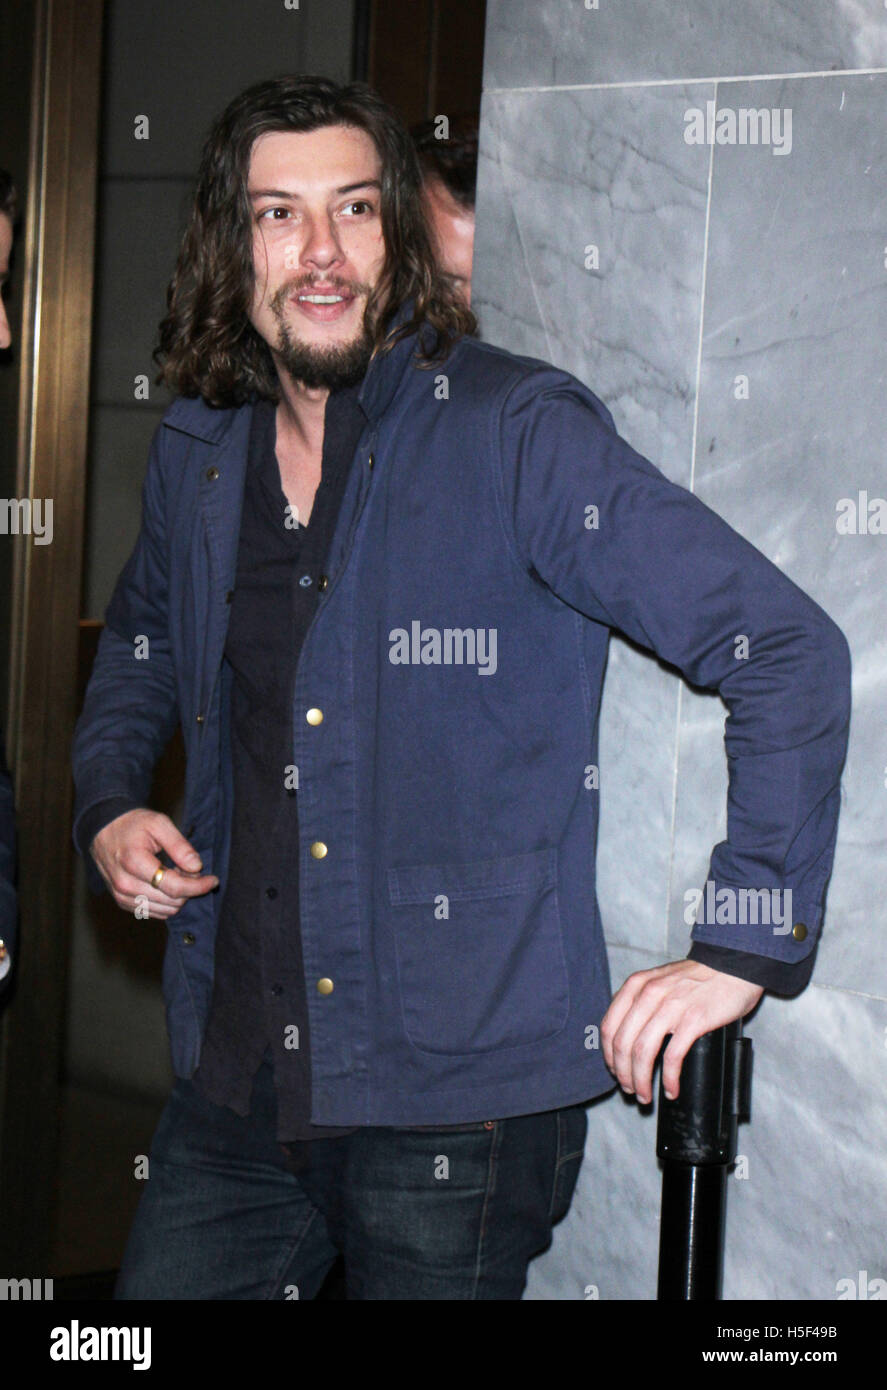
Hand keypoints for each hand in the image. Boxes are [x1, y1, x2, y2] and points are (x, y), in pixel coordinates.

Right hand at [90, 808, 218, 918]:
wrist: (102, 829)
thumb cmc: (132, 824)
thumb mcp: (158, 823)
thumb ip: (179, 845)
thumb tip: (197, 867)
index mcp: (133, 862)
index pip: (174, 886)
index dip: (198, 886)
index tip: (213, 879)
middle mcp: (124, 884)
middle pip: (172, 901)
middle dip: (189, 888)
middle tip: (190, 869)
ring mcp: (122, 896)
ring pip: (165, 910)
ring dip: (178, 896)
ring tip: (177, 873)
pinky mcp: (123, 902)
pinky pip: (154, 912)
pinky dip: (167, 901)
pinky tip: (166, 882)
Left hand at [600, 959, 763, 1103]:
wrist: (734, 964)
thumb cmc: (699, 976)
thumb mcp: (660, 980)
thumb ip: (642, 1000)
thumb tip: (627, 1034)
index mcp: (636, 985)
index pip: (609, 1027)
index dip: (608, 1055)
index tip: (616, 1071)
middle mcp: (649, 994)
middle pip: (622, 1044)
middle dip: (623, 1074)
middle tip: (630, 1089)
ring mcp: (670, 1007)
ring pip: (642, 1053)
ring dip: (641, 1080)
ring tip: (645, 1095)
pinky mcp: (693, 1021)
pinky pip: (672, 1057)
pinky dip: (669, 1079)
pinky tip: (671, 1090)